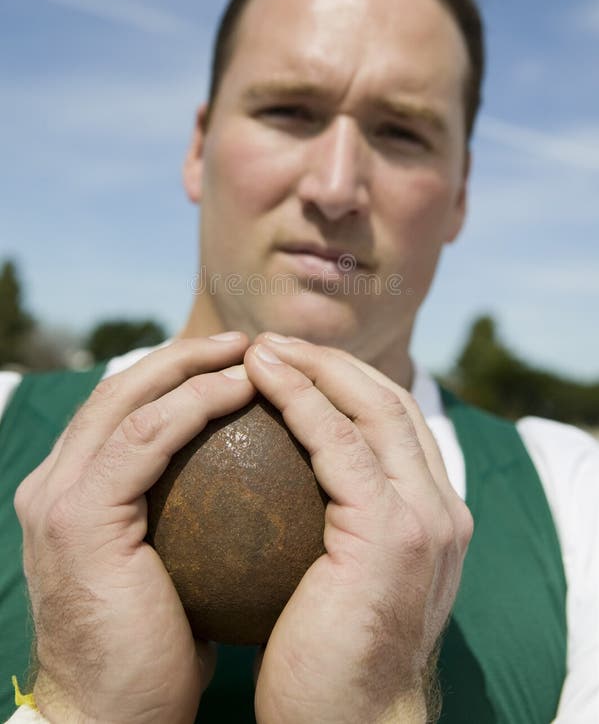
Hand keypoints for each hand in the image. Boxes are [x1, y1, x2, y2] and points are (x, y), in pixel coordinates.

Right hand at [14, 334, 255, 723]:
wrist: (113, 723)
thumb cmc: (156, 653)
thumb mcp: (170, 569)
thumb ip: (181, 517)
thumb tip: (247, 486)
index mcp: (71, 491)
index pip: (124, 409)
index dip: (176, 375)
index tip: (236, 363)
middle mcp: (52, 484)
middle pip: (120, 389)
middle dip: (183, 355)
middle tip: (245, 343)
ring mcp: (58, 498)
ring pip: (128, 399)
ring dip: (191, 366)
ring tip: (248, 355)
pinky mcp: (77, 518)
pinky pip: (143, 440)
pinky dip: (191, 406)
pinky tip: (239, 392)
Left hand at [244, 334, 472, 723]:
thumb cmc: (323, 662)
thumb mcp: (337, 580)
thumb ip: (335, 524)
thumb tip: (284, 485)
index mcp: (434, 516)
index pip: (393, 423)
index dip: (344, 383)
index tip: (290, 365)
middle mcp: (443, 508)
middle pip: (391, 400)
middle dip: (331, 361)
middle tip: (271, 344)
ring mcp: (427, 517)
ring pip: (372, 407)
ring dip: (314, 367)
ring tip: (261, 348)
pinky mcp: (395, 531)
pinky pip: (340, 443)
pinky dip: (301, 401)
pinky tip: (261, 380)